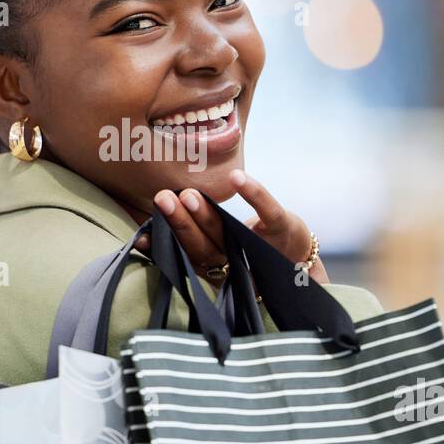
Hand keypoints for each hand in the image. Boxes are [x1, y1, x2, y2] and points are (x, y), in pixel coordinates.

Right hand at [134, 170, 326, 285]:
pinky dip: (254, 194)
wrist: (301, 263)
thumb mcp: (217, 246)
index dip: (164, 249)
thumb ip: (187, 237)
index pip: (186, 255)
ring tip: (187, 195)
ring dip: (206, 215)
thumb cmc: (249, 250)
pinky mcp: (283, 229)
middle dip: (182, 223)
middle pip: (203, 246)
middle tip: (163, 200)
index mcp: (215, 264)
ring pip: (226, 234)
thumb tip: (144, 235)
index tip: (142, 238)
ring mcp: (258, 246)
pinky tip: (237, 178)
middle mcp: (233, 261)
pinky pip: (268, 212)